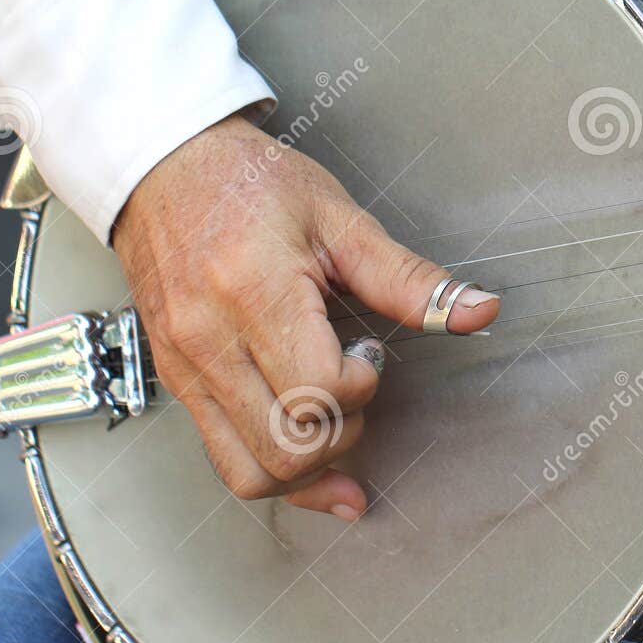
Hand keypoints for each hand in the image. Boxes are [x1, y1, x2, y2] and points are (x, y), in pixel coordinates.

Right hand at [113, 114, 499, 520]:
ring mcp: (186, 369)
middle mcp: (210, 340)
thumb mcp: (338, 219)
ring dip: (310, 467)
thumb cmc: (248, 185)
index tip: (368, 352)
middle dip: (342, 435)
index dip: (362, 386)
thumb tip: (478, 310)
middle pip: (289, 446)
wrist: (164, 170)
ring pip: (253, 473)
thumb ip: (408, 278)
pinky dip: (275, 473)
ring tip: (329, 420)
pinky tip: (311, 464)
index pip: (320, 389)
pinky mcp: (176, 383)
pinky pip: (225, 462)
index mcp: (254, 291)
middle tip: (353, 389)